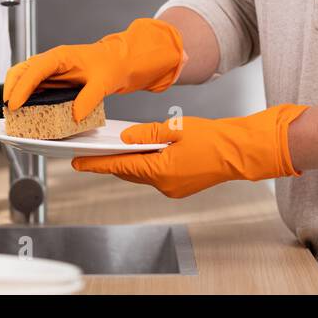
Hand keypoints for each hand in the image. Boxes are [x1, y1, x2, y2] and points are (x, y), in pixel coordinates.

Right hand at [3, 17, 185, 122]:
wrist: (118, 62)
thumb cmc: (111, 65)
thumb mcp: (103, 82)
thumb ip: (89, 98)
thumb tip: (75, 115)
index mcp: (60, 57)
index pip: (34, 70)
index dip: (22, 88)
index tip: (14, 105)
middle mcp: (51, 62)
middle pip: (20, 71)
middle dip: (10, 89)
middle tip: (9, 111)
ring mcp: (49, 71)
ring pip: (23, 79)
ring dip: (15, 94)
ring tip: (14, 114)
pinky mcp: (52, 80)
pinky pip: (32, 88)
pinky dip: (25, 98)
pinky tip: (26, 111)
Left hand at [70, 104, 309, 197]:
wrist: (240, 152)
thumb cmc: (214, 138)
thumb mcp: (176, 129)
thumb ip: (148, 133)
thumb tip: (126, 138)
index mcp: (160, 170)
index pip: (119, 167)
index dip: (95, 163)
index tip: (76, 162)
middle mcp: (164, 185)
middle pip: (129, 172)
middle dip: (111, 162)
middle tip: (92, 152)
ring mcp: (173, 188)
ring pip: (143, 174)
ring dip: (131, 162)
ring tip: (117, 148)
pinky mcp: (181, 186)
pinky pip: (156, 176)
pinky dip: (147, 165)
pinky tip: (145, 152)